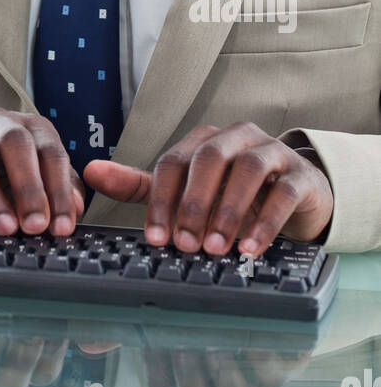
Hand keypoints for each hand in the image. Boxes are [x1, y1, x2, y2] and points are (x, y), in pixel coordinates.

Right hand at [0, 107, 85, 237]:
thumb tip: (75, 209)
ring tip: (4, 229)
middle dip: (28, 186)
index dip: (59, 190)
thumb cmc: (5, 172)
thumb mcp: (37, 177)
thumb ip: (60, 189)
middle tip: (35, 226)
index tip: (62, 227)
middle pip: (14, 142)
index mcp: (28, 126)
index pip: (50, 152)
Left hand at [82, 122, 333, 256]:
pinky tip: (251, 247)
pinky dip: (266, 220)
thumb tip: (88, 172)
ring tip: (217, 248)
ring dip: (229, 209)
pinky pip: (283, 191)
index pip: (173, 162)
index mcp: (202, 140)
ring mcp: (270, 152)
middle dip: (193, 203)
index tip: (156, 239)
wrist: (296, 195)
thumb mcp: (185, 190)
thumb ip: (139, 185)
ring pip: (247, 169)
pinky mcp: (299, 175)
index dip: (162, 201)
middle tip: (185, 244)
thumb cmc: (232, 192)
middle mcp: (235, 138)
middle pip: (208, 159)